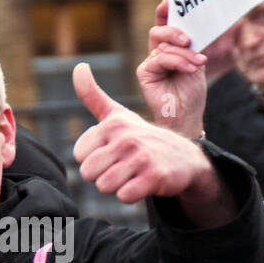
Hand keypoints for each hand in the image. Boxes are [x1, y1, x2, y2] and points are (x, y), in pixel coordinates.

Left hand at [74, 63, 234, 228]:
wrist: (185, 159)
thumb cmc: (143, 138)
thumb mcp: (118, 115)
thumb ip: (93, 95)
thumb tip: (78, 66)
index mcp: (113, 124)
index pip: (79, 155)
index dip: (94, 159)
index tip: (112, 153)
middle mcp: (126, 138)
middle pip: (88, 173)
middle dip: (103, 175)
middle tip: (122, 168)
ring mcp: (141, 157)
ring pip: (104, 186)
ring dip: (117, 186)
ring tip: (132, 175)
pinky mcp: (154, 177)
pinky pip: (124, 196)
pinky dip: (131, 195)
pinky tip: (143, 184)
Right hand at [134, 0, 206, 137]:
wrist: (187, 116)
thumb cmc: (191, 92)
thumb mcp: (196, 63)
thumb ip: (192, 45)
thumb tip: (195, 26)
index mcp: (169, 49)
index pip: (164, 26)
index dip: (164, 13)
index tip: (169, 1)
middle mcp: (156, 54)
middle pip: (158, 31)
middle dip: (174, 31)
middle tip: (188, 40)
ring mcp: (149, 64)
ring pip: (162, 45)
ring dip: (183, 53)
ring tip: (198, 62)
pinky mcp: (144, 73)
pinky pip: (160, 59)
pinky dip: (177, 61)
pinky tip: (189, 69)